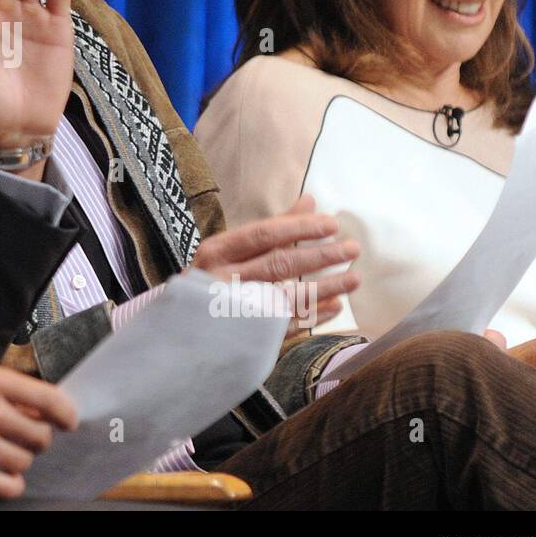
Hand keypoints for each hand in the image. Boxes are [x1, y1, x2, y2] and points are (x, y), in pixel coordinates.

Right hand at [0, 361, 77, 498]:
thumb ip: (0, 387)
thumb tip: (34, 406)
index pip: (48, 398)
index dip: (66, 412)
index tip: (68, 419)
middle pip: (40, 434)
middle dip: (37, 436)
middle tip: (24, 434)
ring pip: (26, 461)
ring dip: (21, 458)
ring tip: (4, 451)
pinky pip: (9, 486)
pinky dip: (10, 482)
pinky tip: (0, 473)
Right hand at [192, 195, 360, 335]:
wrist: (181, 326)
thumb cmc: (211, 278)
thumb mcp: (230, 247)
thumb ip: (273, 226)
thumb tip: (310, 201)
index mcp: (218, 251)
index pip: (264, 234)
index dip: (300, 228)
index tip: (331, 224)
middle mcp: (225, 279)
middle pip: (279, 264)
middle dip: (320, 256)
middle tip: (352, 249)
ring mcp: (236, 310)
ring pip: (288, 296)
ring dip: (325, 288)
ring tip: (355, 278)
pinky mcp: (248, 335)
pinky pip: (288, 325)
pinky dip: (314, 315)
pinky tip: (337, 306)